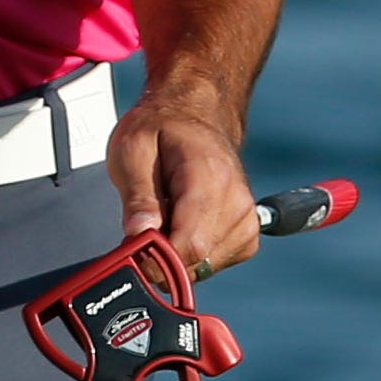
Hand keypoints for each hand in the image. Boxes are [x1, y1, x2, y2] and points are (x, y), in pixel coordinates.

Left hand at [105, 89, 259, 278]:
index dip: (155, 258)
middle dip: (162, 252)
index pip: (189, 246)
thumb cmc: (164, 129)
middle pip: (196, 260)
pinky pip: (214, 263)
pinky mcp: (247, 234)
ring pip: (203, 267)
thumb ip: (137, 195)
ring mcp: (247, 220)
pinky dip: (192, 251)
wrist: (196, 114)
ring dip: (177, 250)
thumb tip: (139, 235)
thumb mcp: (132, 149)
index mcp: (210, 179)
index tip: (133, 250)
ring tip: (167, 213)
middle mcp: (237, 202)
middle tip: (145, 222)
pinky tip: (183, 222)